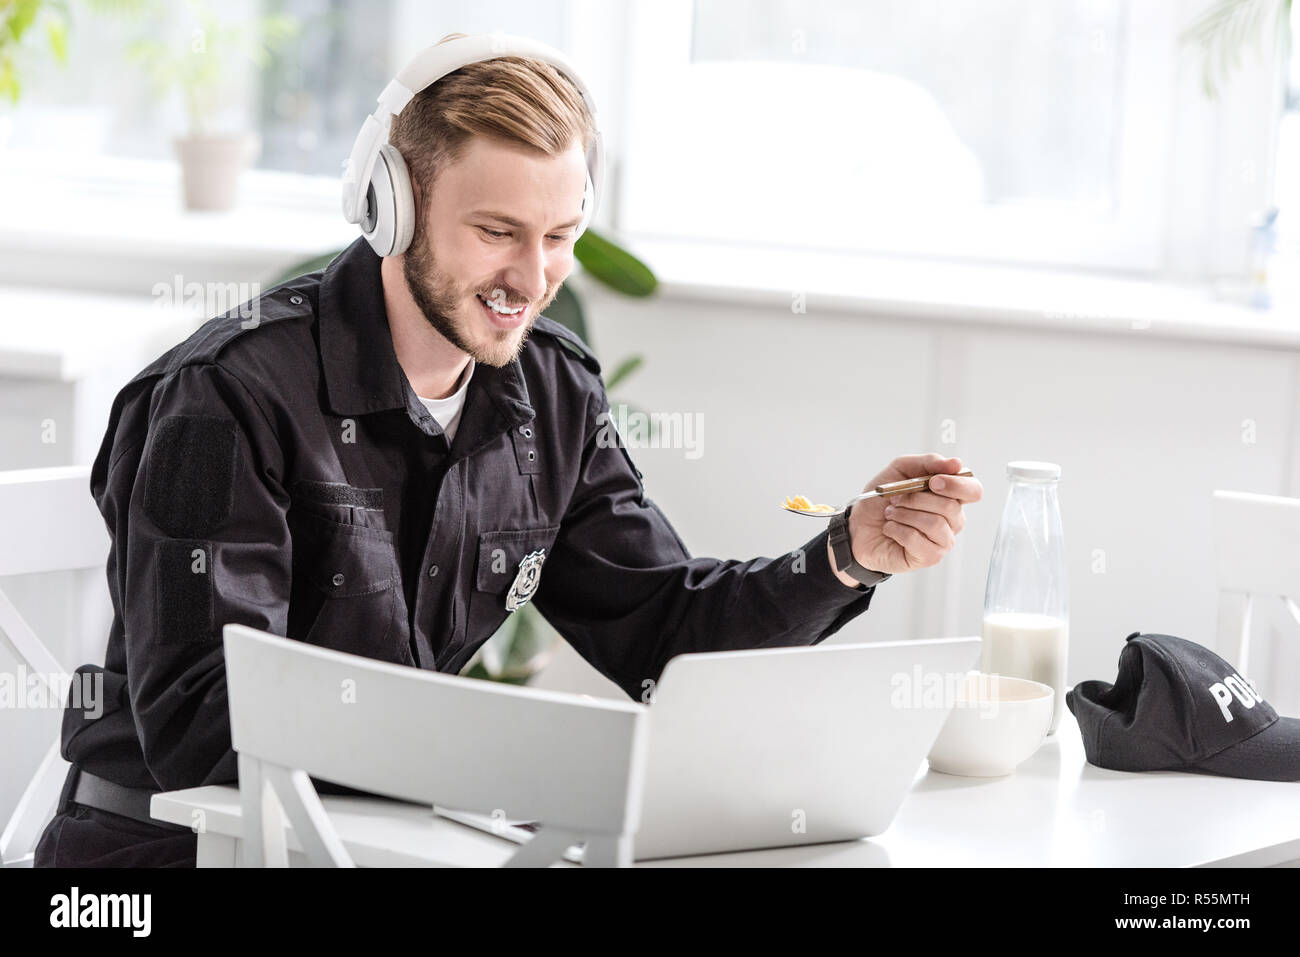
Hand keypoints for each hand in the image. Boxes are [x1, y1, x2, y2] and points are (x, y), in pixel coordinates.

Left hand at [830, 453, 982, 582]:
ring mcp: (942, 540)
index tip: (932, 482)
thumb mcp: (900, 470)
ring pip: (935, 524)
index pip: (973, 490)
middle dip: (916, 499)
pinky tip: (890, 529)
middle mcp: (952, 520)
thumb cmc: (881, 500)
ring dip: (904, 514)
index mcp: (949, 496)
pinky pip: (918, 540)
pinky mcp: (929, 557)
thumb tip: (956, 463)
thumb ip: (928, 462)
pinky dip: (897, 530)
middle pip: (951, 507)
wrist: (858, 526)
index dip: (956, 485)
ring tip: (890, 514)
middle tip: (896, 499)